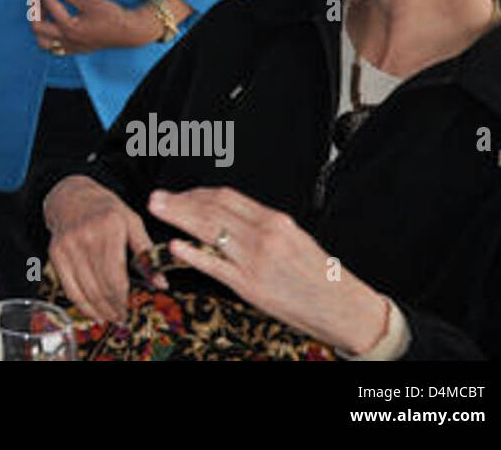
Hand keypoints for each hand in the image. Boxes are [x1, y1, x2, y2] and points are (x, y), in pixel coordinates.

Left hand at [31, 0, 160, 54]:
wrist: (130, 32)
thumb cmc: (113, 16)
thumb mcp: (91, 1)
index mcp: (70, 27)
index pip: (49, 5)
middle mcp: (67, 39)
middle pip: (37, 27)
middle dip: (35, 9)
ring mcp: (71, 47)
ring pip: (43, 42)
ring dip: (39, 26)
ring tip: (44, 11)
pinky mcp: (76, 49)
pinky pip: (54, 47)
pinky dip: (49, 36)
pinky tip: (53, 24)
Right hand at [44, 176, 161, 322]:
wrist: (71, 196)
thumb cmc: (106, 210)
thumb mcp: (132, 222)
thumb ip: (146, 253)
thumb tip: (161, 284)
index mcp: (110, 227)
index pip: (116, 275)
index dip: (123, 298)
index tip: (131, 310)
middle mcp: (86, 236)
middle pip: (101, 285)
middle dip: (113, 307)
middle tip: (122, 318)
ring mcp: (68, 245)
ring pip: (85, 290)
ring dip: (99, 310)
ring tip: (110, 317)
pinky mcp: (56, 253)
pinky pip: (69, 287)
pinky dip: (81, 304)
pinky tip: (93, 312)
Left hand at [149, 186, 390, 354]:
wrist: (344, 307)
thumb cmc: (318, 275)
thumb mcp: (293, 238)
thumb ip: (262, 225)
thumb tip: (229, 217)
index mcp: (274, 220)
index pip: (226, 197)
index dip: (196, 193)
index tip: (178, 193)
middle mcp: (264, 235)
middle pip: (212, 209)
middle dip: (180, 202)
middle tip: (156, 198)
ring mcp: (255, 260)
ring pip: (208, 231)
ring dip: (178, 219)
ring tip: (158, 211)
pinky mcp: (250, 286)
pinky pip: (214, 266)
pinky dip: (192, 254)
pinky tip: (174, 247)